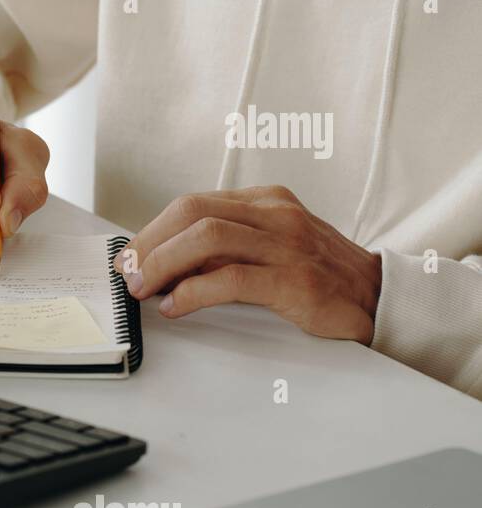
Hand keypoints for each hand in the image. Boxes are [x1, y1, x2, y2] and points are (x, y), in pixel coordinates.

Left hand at [113, 185, 382, 343]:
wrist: (380, 299)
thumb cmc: (318, 277)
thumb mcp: (268, 249)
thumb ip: (224, 250)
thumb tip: (163, 265)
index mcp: (265, 201)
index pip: (192, 204)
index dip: (152, 231)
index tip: (129, 257)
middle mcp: (275, 214)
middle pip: (191, 213)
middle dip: (149, 244)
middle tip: (128, 274)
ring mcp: (287, 244)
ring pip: (206, 238)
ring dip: (163, 264)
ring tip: (144, 289)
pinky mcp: (295, 280)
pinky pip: (231, 278)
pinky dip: (193, 292)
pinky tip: (176, 305)